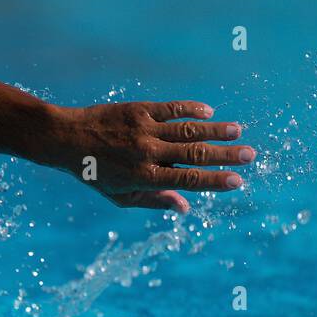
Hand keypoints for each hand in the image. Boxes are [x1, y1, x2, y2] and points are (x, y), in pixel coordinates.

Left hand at [54, 100, 253, 212]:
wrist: (67, 139)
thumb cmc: (95, 173)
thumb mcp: (120, 196)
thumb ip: (154, 201)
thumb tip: (185, 207)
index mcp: (144, 178)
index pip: (188, 180)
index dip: (215, 181)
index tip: (238, 181)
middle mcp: (147, 153)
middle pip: (195, 154)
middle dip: (226, 155)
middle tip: (250, 155)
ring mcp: (144, 129)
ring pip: (188, 129)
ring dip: (216, 131)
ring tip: (239, 131)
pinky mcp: (139, 110)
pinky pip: (171, 108)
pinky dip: (192, 109)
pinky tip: (209, 113)